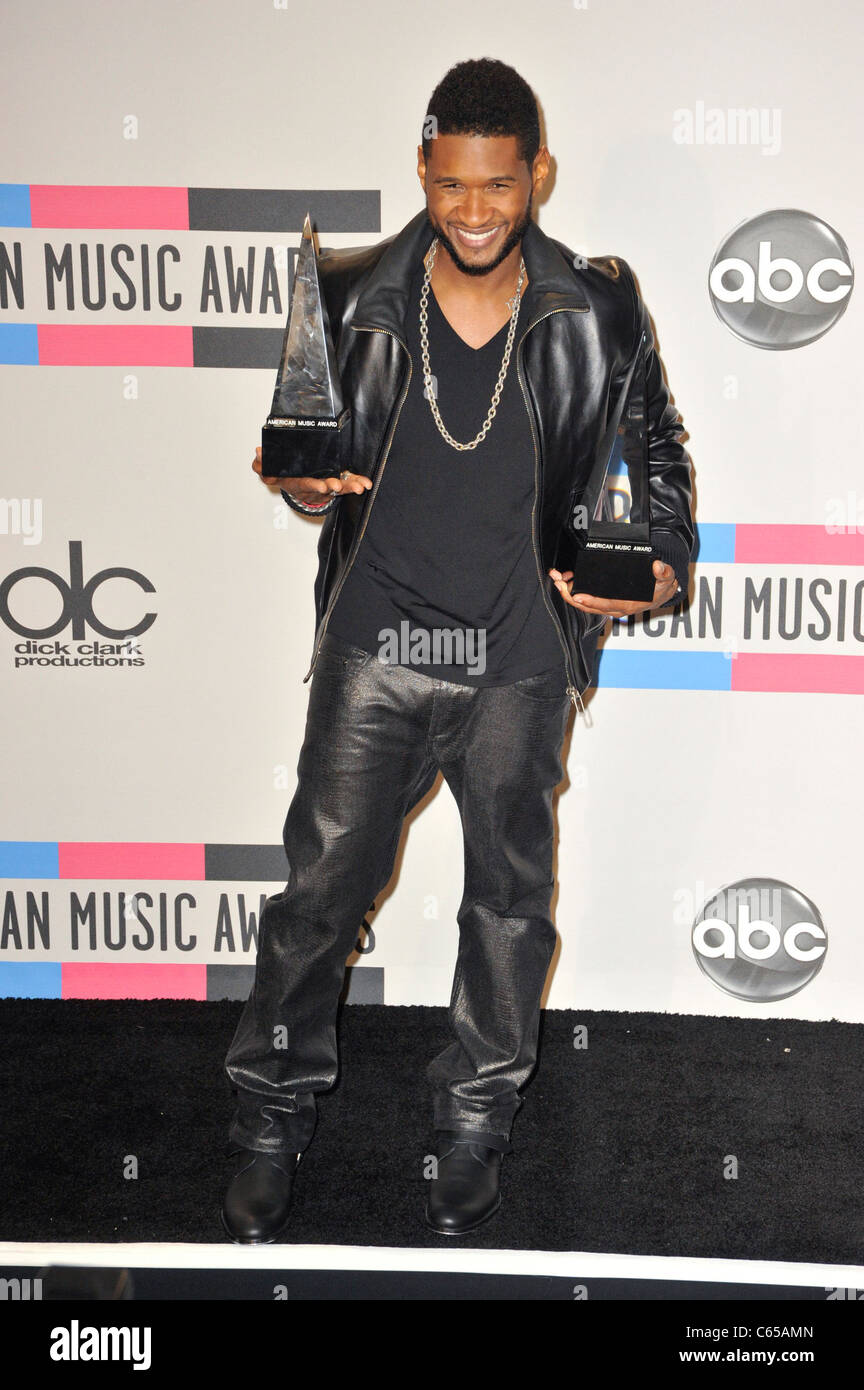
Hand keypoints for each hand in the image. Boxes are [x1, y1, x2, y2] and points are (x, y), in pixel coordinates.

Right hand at [252, 448, 371, 504]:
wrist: (294, 485)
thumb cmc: (283, 475)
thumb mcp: (268, 471)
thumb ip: (261, 464)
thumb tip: (259, 451)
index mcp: (298, 483)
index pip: (305, 484)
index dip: (314, 486)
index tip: (323, 486)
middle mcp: (313, 487)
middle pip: (325, 488)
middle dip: (334, 487)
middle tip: (340, 486)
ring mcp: (326, 486)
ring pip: (340, 487)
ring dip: (350, 487)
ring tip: (360, 487)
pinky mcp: (335, 483)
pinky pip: (348, 483)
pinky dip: (357, 482)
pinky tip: (366, 483)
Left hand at [548, 558, 678, 618]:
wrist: (660, 593)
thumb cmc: (660, 587)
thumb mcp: (667, 579)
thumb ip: (664, 573)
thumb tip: (658, 566)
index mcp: (629, 605)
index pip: (607, 605)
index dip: (592, 602)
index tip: (578, 596)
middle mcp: (615, 609)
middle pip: (589, 607)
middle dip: (571, 595)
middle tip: (558, 582)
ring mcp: (608, 607)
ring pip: (584, 604)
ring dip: (568, 592)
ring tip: (557, 578)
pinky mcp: (603, 602)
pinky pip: (586, 600)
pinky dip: (574, 591)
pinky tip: (567, 580)